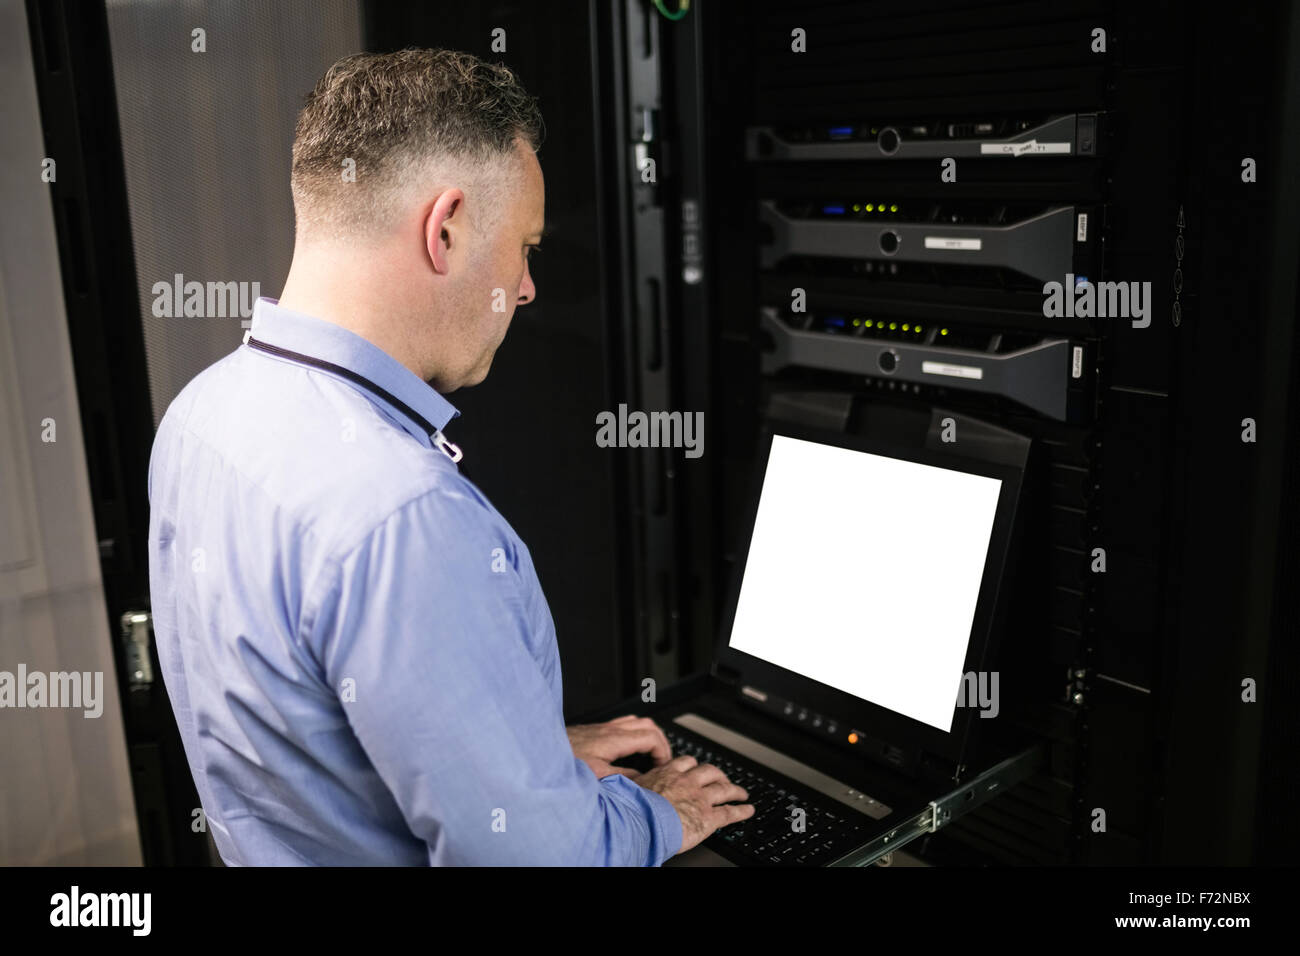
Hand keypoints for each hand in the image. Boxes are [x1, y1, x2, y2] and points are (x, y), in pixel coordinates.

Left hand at [566, 714, 671, 778]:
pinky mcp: (593, 730)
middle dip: (660, 741)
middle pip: (647, 725)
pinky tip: (627, 747)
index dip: (663, 751)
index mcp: (614, 738)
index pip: (651, 736)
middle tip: (662, 759)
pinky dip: (633, 733)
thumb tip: (643, 779)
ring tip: (650, 752)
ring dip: (648, 735)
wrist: (538, 750)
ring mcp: (601, 728)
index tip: (663, 765)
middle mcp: (609, 729)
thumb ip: (623, 776)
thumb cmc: (563, 762)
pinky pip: (622, 724)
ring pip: (635, 722)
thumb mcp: (597, 776)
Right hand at [633, 756, 753, 853]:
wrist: (641, 821)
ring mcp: (700, 798)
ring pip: (723, 789)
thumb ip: (630, 784)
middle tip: (722, 778)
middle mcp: (687, 782)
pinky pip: (730, 812)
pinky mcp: (708, 817)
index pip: (685, 762)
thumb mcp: (628, 789)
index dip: (693, 765)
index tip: (696, 768)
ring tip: (742, 792)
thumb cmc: (632, 808)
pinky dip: (742, 810)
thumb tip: (617, 782)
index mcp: (667, 774)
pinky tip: (749, 810)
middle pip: (709, 771)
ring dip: (735, 790)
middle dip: (718, 774)